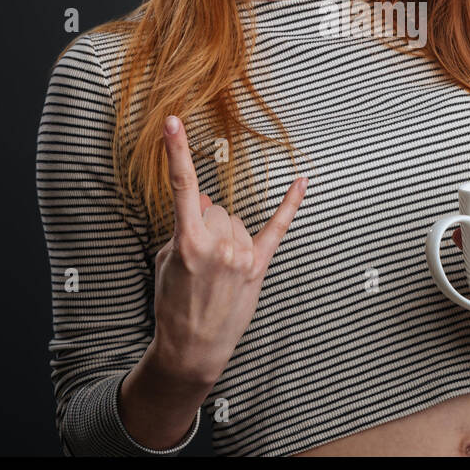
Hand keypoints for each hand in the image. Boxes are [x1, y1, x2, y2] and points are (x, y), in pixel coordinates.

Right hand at [150, 115, 306, 386]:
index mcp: (187, 242)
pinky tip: (303, 180)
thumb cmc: (173, 304)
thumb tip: (205, 202)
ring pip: (235, 221)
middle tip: (196, 261)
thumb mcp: (166, 261)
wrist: (192, 349)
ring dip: (225, 235)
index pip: (181, 187)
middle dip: (204, 225)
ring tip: (215, 270)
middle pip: (214, 209)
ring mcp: (241, 257)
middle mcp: (218, 245)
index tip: (172, 119)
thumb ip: (186, 226)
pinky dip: (291, 203)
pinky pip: (278, 228)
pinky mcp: (259, 267)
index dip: (176, 150)